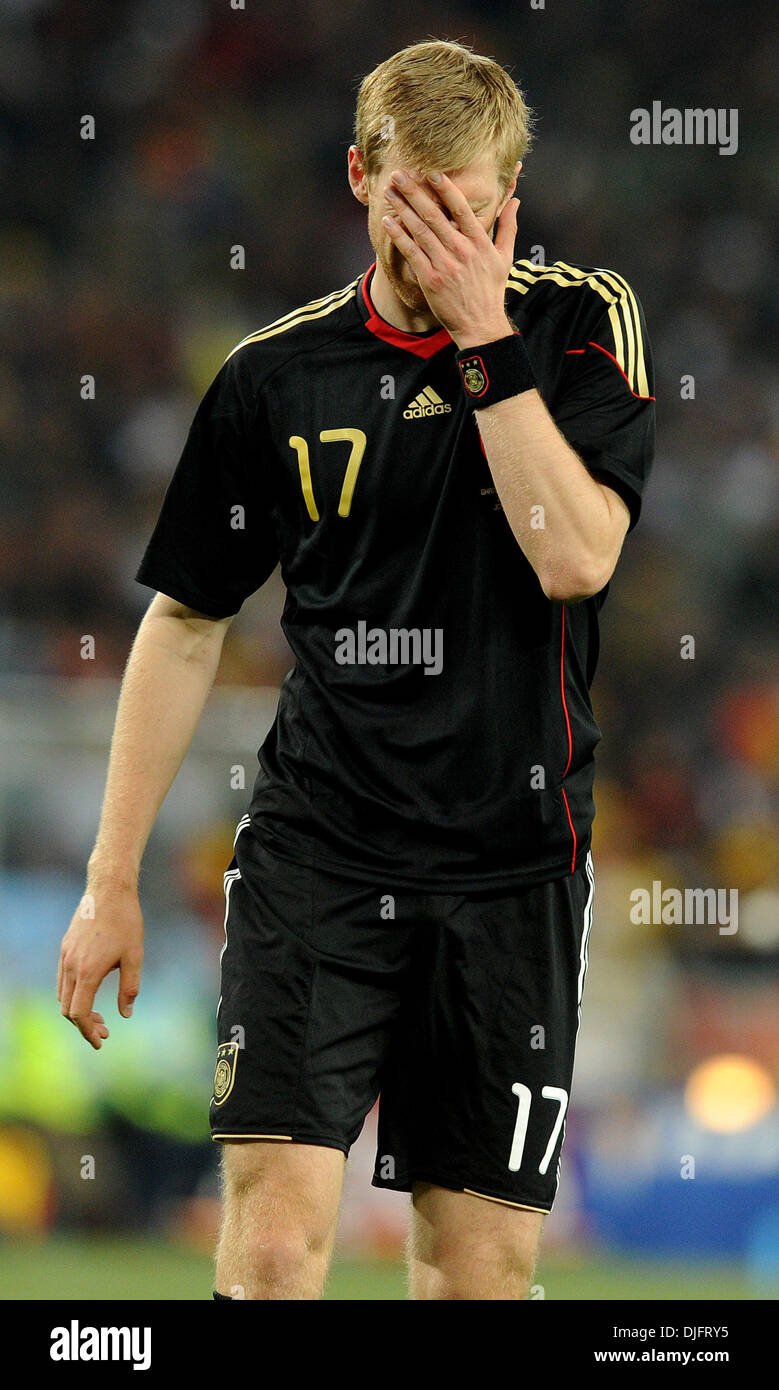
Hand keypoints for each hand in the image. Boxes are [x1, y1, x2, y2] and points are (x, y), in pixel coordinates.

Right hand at [57, 885, 143, 1048]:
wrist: (109, 890)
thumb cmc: (126, 921)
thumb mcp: (135, 955)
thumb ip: (130, 987)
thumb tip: (126, 1014)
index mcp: (88, 972)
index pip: (79, 1013)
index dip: (88, 1032)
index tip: (100, 1041)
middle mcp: (72, 966)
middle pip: (68, 1008)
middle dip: (84, 1025)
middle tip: (104, 1031)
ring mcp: (66, 956)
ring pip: (62, 995)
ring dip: (77, 1010)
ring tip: (99, 1016)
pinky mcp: (65, 947)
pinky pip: (62, 979)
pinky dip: (73, 994)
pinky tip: (89, 993)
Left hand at [382, 168, 518, 347]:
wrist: (480, 324)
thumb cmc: (491, 290)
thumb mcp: (505, 257)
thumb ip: (508, 226)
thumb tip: (515, 200)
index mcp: (479, 242)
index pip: (461, 208)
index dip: (445, 189)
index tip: (431, 172)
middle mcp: (461, 250)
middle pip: (434, 215)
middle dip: (414, 193)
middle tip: (400, 175)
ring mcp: (444, 265)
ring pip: (420, 231)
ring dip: (402, 209)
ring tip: (390, 192)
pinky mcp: (430, 279)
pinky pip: (412, 253)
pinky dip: (399, 236)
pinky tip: (388, 222)